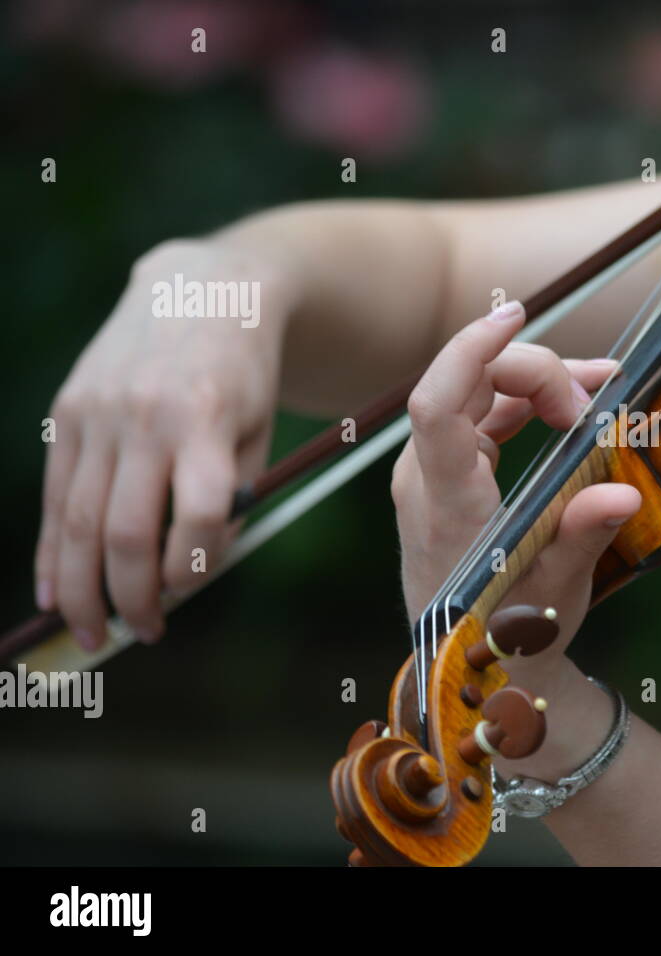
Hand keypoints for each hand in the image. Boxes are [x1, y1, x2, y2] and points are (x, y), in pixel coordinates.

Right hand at [36, 238, 296, 649]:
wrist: (203, 290)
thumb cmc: (245, 377)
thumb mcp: (259, 431)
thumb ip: (230, 499)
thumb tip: (188, 577)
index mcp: (205, 420)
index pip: (197, 514)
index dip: (193, 566)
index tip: (189, 590)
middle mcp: (144, 417)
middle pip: (126, 532)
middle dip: (131, 598)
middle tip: (145, 634)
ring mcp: (96, 414)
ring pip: (78, 522)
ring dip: (84, 591)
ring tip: (97, 634)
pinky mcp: (66, 412)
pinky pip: (53, 495)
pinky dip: (52, 552)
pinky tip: (55, 593)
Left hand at [391, 301, 640, 660]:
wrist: (470, 666)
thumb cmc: (507, 633)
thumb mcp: (555, 593)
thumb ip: (583, 536)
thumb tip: (626, 493)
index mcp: (446, 505)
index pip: (436, 404)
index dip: (469, 350)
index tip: (516, 316)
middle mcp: (426, 479)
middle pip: (469, 386)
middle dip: (538, 372)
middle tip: (600, 400)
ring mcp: (431, 473)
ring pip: (477, 395)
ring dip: (537, 382)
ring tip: (603, 385)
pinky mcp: (445, 474)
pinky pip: (480, 417)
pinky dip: (526, 403)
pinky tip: (572, 405)